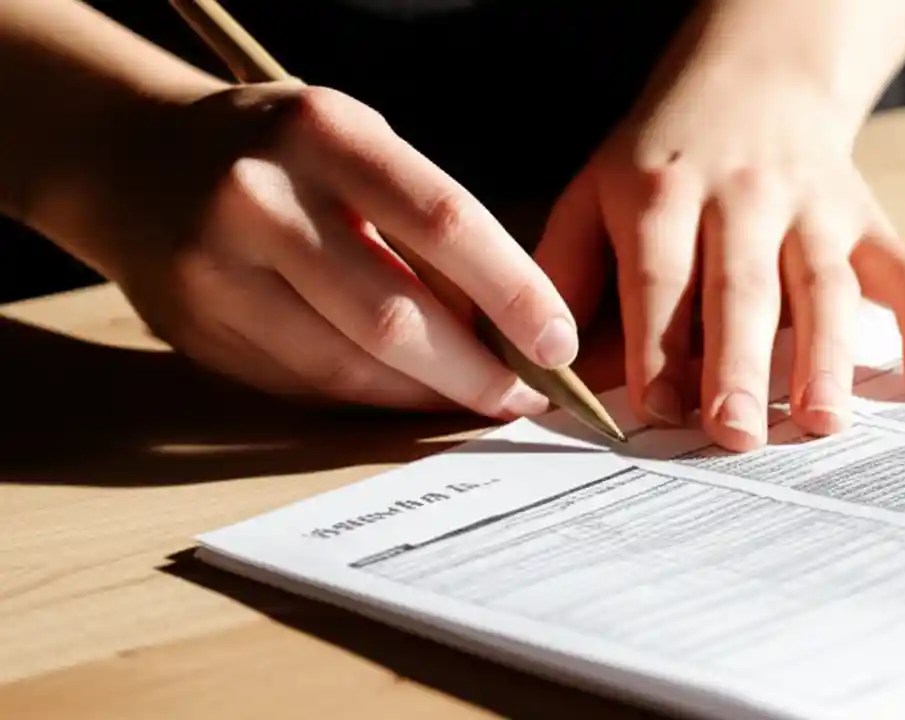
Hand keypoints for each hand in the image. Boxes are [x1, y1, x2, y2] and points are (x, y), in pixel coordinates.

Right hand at [85, 82, 578, 417]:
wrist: (132, 158)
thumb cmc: (277, 149)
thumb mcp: (353, 145)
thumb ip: (419, 222)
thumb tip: (502, 323)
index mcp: (323, 133)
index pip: (444, 220)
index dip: (514, 292)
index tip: (560, 342)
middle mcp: (262, 200)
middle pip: (394, 317)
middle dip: (475, 372)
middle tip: (524, 396)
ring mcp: (219, 272)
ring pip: (349, 366)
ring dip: (427, 395)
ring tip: (476, 396)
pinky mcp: (197, 331)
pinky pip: (308, 385)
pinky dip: (372, 398)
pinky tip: (410, 394)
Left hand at [537, 44, 904, 451]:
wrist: (755, 76)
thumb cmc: (660, 158)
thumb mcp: (593, 194)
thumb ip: (563, 276)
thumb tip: (535, 371)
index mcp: (662, 192)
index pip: (659, 275)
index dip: (657, 341)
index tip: (658, 407)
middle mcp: (741, 198)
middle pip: (742, 287)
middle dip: (740, 363)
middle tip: (736, 432)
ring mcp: (812, 208)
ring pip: (824, 286)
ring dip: (828, 356)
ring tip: (824, 422)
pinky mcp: (866, 220)